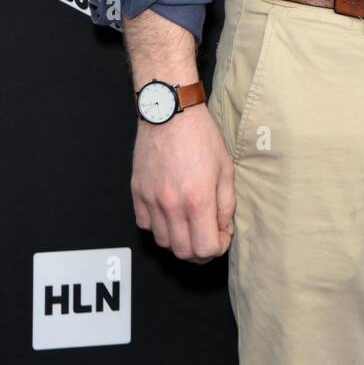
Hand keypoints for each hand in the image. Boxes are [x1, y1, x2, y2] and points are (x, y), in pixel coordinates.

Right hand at [131, 104, 235, 261]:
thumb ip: (226, 204)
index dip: (217, 248)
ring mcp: (151, 200)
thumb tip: (223, 228)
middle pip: (183, 252)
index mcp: (198, 199)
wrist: (170, 112)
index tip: (221, 237)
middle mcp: (172, 205)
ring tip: (189, 223)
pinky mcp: (137, 193)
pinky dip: (158, 226)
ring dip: (179, 240)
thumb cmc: (200, 135)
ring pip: (162, 242)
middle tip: (207, 236)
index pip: (205, 249)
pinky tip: (169, 212)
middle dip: (199, 251)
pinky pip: (145, 225)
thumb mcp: (225, 168)